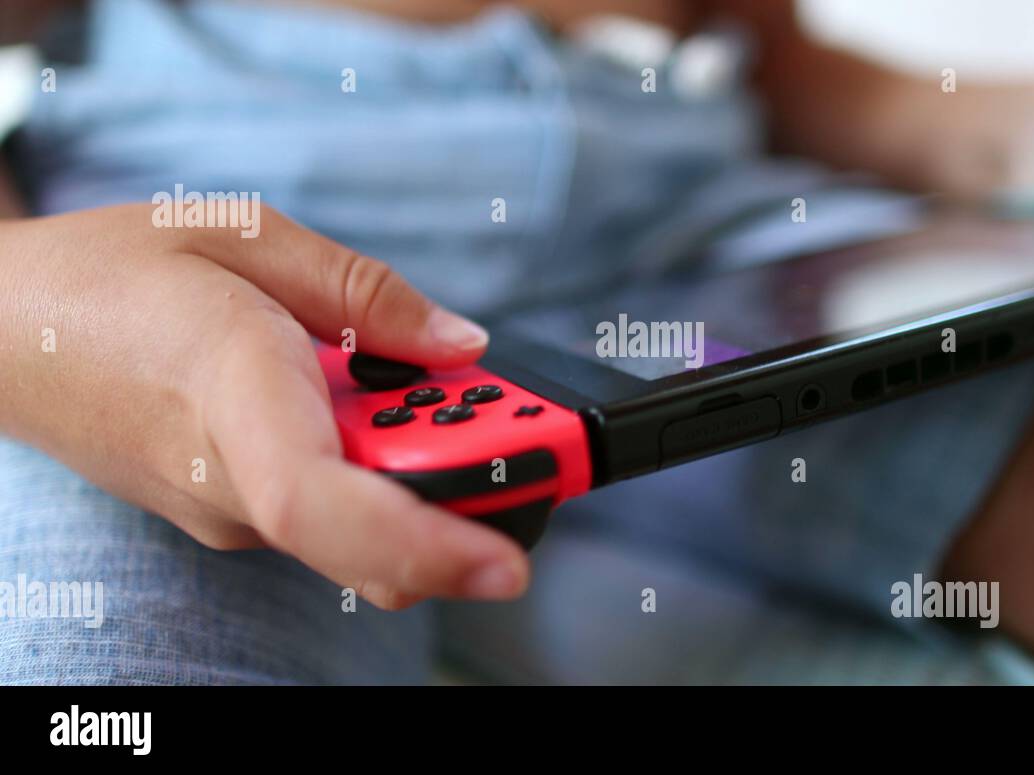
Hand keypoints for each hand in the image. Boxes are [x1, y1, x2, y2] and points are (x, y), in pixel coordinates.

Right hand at [0, 204, 529, 606]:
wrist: (4, 331)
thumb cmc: (115, 270)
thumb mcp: (244, 231)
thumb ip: (365, 291)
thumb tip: (465, 348)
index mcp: (229, 388)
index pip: (322, 503)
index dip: (421, 542)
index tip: (508, 561)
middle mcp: (232, 478)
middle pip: (375, 532)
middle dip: (471, 487)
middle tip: (527, 422)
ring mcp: (228, 512)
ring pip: (362, 526)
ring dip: (427, 470)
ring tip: (430, 389)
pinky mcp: (234, 517)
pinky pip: (333, 509)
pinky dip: (379, 468)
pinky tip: (370, 404)